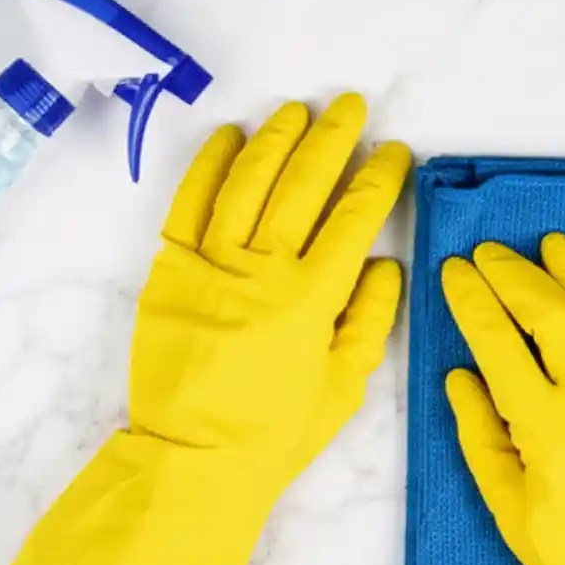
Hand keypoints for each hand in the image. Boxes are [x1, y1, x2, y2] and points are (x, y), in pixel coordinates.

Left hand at [0, 94, 410, 564]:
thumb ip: (368, 321)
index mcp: (310, 301)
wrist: (193, 459)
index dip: (379, 180)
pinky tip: (230, 136)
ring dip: (276, 140)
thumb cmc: (274, 434)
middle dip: (333, 139)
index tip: (395, 152)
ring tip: (297, 110)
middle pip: (303, 187)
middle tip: (352, 106)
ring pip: (247, 183)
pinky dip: (209, 166)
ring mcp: (210, 265)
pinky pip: (188, 204)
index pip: (354, 221)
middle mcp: (261, 271)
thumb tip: (386, 265)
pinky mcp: (169, 270)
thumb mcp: (342, 388)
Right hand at [442, 233, 564, 564]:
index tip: (455, 272)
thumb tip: (459, 377)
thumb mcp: (509, 507)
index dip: (470, 300)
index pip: (496, 342)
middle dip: (513, 274)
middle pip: (549, 312)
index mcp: (544, 426)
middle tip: (491, 253)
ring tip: (553, 245)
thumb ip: (480, 436)